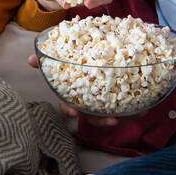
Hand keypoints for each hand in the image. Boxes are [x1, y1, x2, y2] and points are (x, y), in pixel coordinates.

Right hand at [26, 53, 144, 125]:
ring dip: (124, 115)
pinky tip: (145, 108)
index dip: (70, 109)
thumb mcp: (66, 58)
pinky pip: (128, 107)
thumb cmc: (79, 62)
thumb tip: (30, 59)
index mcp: (76, 92)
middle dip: (101, 120)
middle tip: (111, 120)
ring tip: (135, 114)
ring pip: (112, 113)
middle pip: (92, 114)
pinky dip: (137, 109)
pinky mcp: (121, 98)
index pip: (68, 105)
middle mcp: (89, 99)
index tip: (73, 113)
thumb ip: (49, 60)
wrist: (103, 54)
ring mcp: (105, 100)